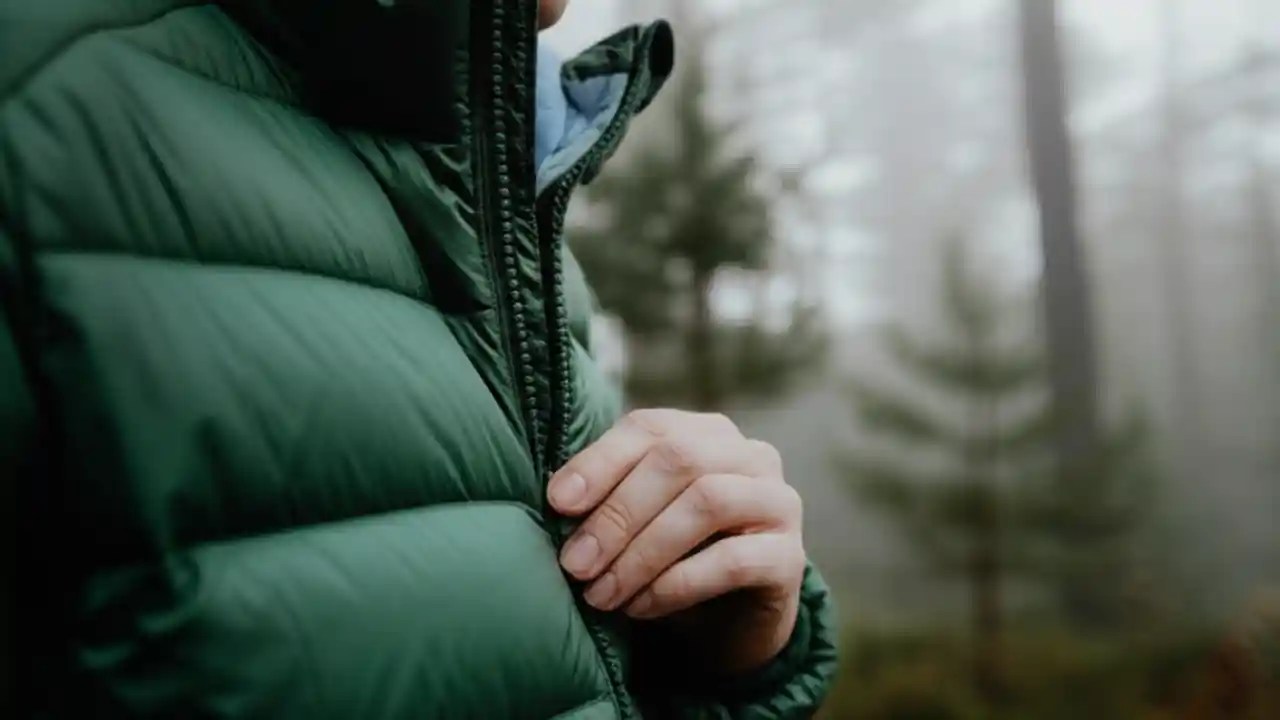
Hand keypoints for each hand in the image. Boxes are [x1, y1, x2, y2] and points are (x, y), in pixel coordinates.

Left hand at [547, 409, 805, 673]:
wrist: (731, 622)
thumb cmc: (674, 558)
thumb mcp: (638, 520)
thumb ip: (609, 497)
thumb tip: (558, 500)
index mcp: (706, 433)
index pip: (650, 427)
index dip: (600, 461)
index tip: (558, 503)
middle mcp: (750, 455)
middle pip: (679, 460)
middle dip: (619, 512)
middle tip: (576, 563)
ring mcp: (778, 502)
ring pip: (708, 502)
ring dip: (643, 551)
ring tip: (602, 593)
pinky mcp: (790, 557)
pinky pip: (733, 560)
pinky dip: (677, 584)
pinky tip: (641, 606)